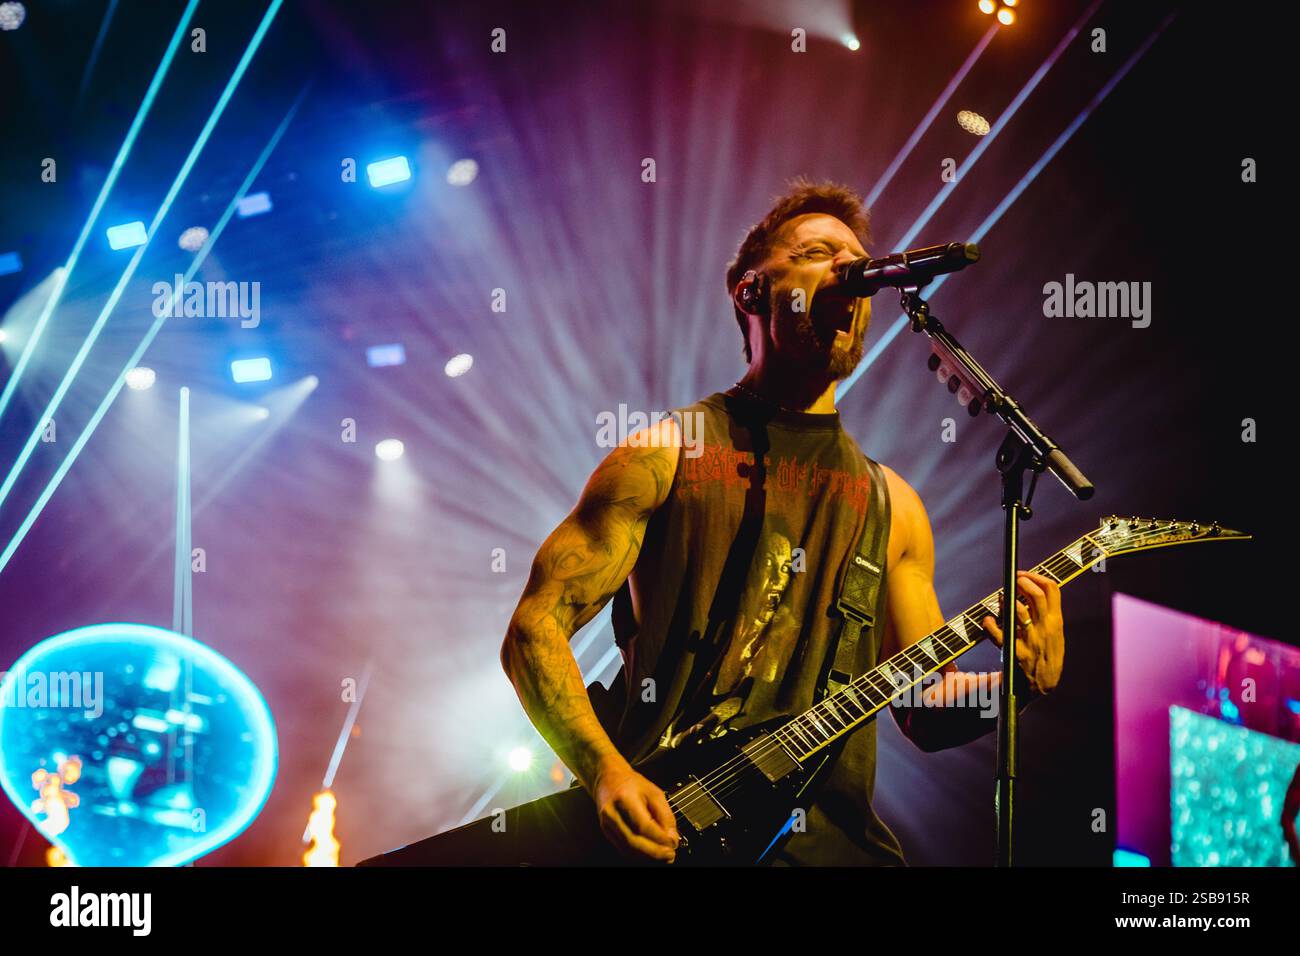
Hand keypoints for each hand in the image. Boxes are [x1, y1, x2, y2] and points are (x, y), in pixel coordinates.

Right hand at [592, 758, 678, 862]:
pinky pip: (622, 848)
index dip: (659, 838)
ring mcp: (606, 824)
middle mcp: (612, 813)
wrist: (608, 779)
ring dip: (647, 856)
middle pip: (633, 840)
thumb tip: (671, 837)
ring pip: (627, 848)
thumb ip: (665, 814)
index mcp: (625, 798)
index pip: (643, 825)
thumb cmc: (631, 784)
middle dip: (654, 852)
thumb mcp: (654, 792)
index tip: (673, 843)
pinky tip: (650, 855)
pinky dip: (638, 855)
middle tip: (669, 855)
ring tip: (663, 857)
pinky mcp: (606, 832)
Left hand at [981, 570, 1064, 694]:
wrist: (1042, 685)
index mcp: (1055, 622)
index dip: (1036, 576)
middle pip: (1036, 595)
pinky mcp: (1016, 653)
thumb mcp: (1054, 633)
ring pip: (1018, 611)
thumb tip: (1031, 587)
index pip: (1052, 589)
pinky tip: (987, 620)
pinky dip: (989, 624)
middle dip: (1022, 582)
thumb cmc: (1046, 654)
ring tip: (1001, 598)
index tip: (1023, 574)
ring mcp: (1031, 641)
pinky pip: (999, 635)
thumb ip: (1047, 613)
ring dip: (1006, 600)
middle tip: (1012, 580)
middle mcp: (1045, 629)